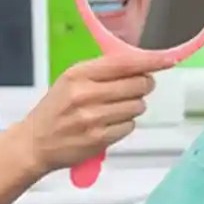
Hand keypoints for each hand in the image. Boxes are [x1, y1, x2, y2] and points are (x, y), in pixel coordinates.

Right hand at [17, 53, 173, 173]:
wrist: (35, 143)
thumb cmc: (55, 109)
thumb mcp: (71, 80)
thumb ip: (102, 72)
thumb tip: (140, 66)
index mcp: (79, 74)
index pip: (124, 63)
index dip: (151, 61)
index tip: (168, 60)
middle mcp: (86, 94)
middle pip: (137, 84)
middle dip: (143, 85)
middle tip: (137, 87)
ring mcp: (93, 118)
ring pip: (137, 106)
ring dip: (134, 106)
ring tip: (116, 108)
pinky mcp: (99, 139)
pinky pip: (130, 126)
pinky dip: (125, 124)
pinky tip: (109, 123)